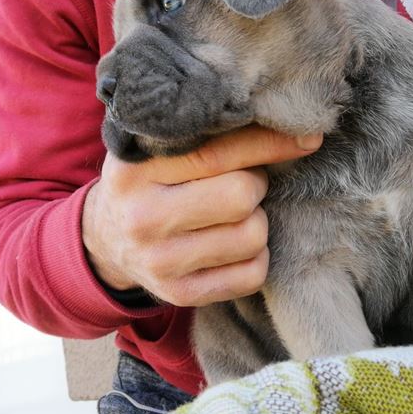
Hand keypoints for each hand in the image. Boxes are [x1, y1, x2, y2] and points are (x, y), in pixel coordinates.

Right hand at [82, 126, 322, 306]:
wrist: (105, 239)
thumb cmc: (146, 180)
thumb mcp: (153, 147)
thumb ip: (197, 129)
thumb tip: (280, 118)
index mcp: (135, 171)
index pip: (217, 153)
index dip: (270, 143)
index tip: (307, 136)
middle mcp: (143, 218)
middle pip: (241, 196)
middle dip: (256, 184)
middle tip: (244, 180)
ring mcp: (160, 262)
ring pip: (252, 236)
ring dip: (257, 220)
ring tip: (235, 212)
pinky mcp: (180, 294)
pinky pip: (251, 275)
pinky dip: (256, 256)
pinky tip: (235, 243)